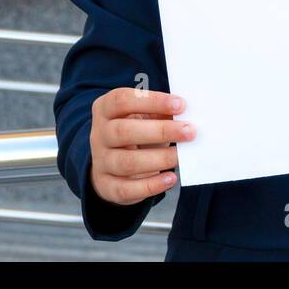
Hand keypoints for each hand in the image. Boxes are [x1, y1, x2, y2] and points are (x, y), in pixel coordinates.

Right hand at [88, 87, 196, 206]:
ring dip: (159, 159)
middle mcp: (98, 134)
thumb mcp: (142, 117)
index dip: (152, 101)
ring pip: (127, 162)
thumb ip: (159, 113)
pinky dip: (151, 185)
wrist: (111, 163)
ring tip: (181, 156)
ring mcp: (101, 161)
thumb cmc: (134, 132)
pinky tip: (170, 178)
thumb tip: (186, 115)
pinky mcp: (106, 186)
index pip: (123, 100)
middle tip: (189, 131)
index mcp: (105, 109)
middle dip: (160, 131)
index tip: (181, 105)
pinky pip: (126, 188)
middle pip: (124, 131)